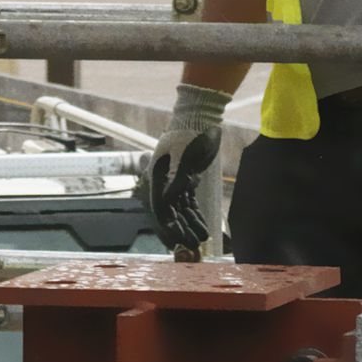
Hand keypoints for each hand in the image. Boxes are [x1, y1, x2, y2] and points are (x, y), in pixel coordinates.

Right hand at [144, 84, 230, 258]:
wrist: (200, 117)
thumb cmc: (190, 133)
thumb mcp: (185, 155)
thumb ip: (178, 178)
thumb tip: (167, 200)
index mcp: (158, 175)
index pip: (160, 205)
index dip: (167, 223)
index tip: (176, 237)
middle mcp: (164, 182)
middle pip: (170, 211)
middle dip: (181, 229)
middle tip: (192, 244)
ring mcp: (175, 182)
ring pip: (181, 209)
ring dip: (190, 224)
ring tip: (201, 239)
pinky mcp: (187, 180)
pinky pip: (190, 203)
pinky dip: (196, 215)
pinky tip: (203, 227)